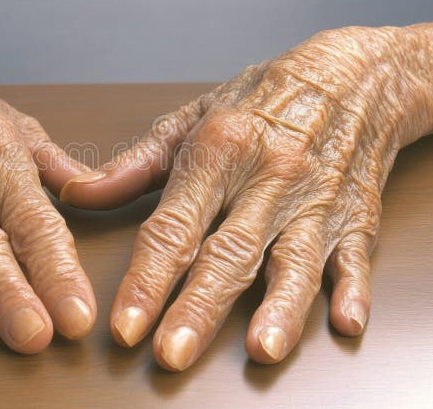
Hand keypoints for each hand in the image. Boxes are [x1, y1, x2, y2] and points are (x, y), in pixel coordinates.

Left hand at [60, 8, 432, 369]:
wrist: (352, 76)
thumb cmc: (261, 100)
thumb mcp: (190, 119)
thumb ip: (132, 165)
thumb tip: (76, 193)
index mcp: (220, 149)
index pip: (174, 225)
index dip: (146, 278)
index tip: (124, 327)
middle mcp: (268, 176)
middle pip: (230, 252)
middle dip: (199, 307)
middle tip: (171, 355)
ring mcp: (316, 199)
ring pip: (295, 260)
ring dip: (280, 307)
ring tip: (261, 349)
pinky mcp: (356, 216)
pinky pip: (356, 255)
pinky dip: (353, 289)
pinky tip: (346, 323)